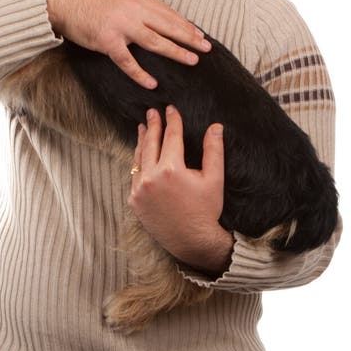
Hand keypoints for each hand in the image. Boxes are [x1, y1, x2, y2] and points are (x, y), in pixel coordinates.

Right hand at [47, 0, 210, 88]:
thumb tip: (153, 6)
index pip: (168, 13)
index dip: (186, 25)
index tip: (200, 34)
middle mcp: (134, 10)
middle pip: (168, 26)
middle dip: (190, 38)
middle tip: (207, 48)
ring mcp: (122, 27)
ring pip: (155, 42)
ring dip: (176, 52)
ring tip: (192, 61)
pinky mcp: (108, 42)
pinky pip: (127, 62)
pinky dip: (140, 74)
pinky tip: (152, 83)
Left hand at [128, 105, 233, 272]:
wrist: (192, 242)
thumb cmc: (206, 210)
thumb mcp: (214, 179)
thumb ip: (213, 150)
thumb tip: (216, 126)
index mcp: (171, 169)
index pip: (171, 136)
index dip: (172, 120)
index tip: (171, 108)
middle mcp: (151, 177)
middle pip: (151, 143)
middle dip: (153, 125)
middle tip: (152, 111)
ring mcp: (139, 189)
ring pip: (139, 157)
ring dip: (142, 141)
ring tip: (144, 127)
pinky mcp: (134, 200)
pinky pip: (134, 175)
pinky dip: (138, 161)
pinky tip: (141, 154)